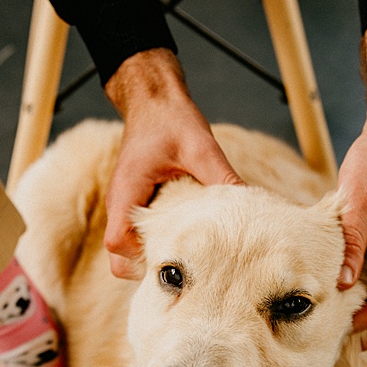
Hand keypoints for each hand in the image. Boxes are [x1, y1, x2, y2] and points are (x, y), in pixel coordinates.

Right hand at [103, 49, 243, 278]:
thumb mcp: (201, 147)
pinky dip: (159, 241)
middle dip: (148, 267)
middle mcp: (120, 204)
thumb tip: (249, 203)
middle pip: (120, 257)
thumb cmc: (169, 118)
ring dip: (154, 255)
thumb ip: (221, 177)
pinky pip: (140, 235)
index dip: (140, 259)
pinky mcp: (137, 204)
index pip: (117, 244)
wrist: (153, 99)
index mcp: (126, 192)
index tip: (173, 258)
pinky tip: (188, 238)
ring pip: (129, 249)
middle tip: (186, 266)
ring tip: (189, 256)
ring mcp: (126, 206)